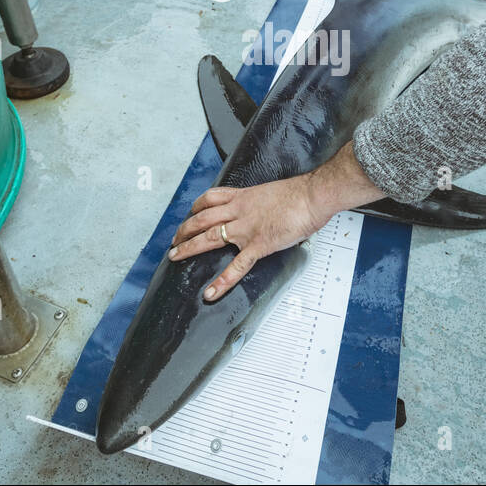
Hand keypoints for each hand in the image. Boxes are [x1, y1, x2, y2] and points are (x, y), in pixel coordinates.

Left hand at [169, 142, 384, 300]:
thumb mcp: (271, 193)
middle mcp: (239, 211)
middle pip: (201, 219)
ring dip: (188, 247)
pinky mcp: (257, 245)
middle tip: (174, 240)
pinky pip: (236, 266)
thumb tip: (264, 211)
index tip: (190, 214)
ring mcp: (245, 229)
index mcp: (243, 197)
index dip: (196, 207)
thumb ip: (261, 203)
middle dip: (184, 230)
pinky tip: (211, 292)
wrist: (311, 196)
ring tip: (175, 256)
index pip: (211, 198)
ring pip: (209, 238)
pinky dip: (222, 281)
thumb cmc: (298, 194)